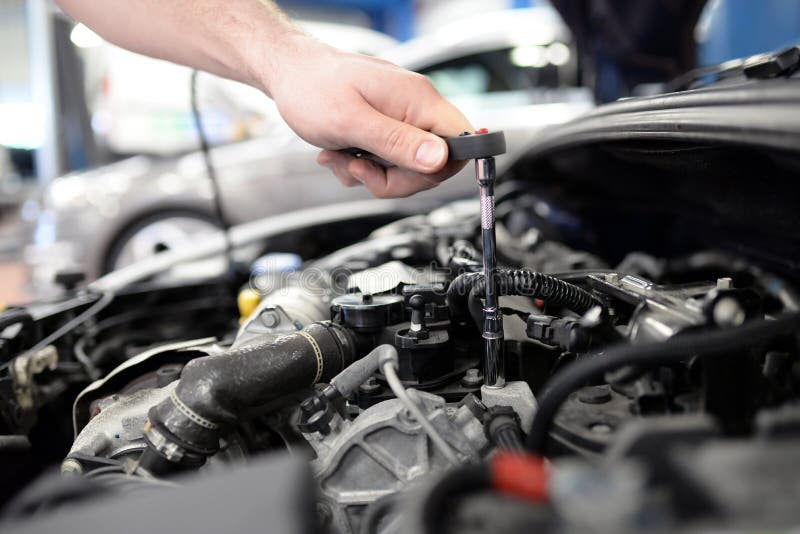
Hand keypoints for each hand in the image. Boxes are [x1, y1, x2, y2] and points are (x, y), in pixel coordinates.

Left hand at [263, 36, 472, 197]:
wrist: (287, 74)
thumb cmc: (312, 89)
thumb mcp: (351, 122)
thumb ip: (397, 142)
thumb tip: (439, 158)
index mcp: (418, 100)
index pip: (462, 141)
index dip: (441, 168)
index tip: (405, 174)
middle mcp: (415, 106)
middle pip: (434, 164)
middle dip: (395, 178)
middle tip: (360, 169)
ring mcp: (402, 116)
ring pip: (407, 167)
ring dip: (372, 173)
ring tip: (341, 157)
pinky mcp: (387, 126)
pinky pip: (389, 161)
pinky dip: (364, 167)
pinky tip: (340, 153)